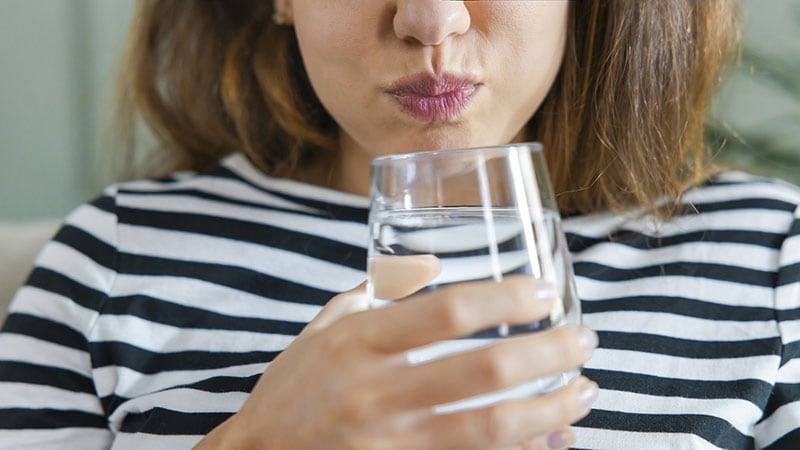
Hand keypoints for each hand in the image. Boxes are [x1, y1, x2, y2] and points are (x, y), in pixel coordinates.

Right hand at [196, 257, 596, 449]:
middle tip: (584, 339)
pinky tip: (556, 437)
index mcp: (356, 344)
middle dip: (549, 354)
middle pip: (483, 373)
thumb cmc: (294, 390)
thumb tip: (434, 260)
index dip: (505, 298)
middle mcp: (375, 395)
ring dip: (551, 409)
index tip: (545, 292)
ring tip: (586, 390)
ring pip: (491, 431)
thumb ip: (378, 291)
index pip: (444, 311)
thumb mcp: (325, 328)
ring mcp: (390, 445)